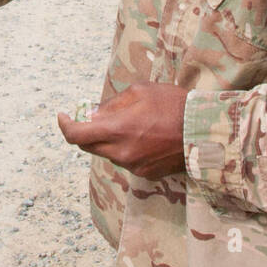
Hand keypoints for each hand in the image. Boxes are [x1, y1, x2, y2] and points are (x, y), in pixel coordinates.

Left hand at [57, 81, 189, 179]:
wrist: (204, 131)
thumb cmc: (173, 104)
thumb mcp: (139, 92)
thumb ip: (111, 104)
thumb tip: (92, 114)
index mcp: (117, 130)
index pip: (77, 135)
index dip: (64, 126)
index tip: (62, 116)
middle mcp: (121, 153)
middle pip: (89, 146)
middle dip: (86, 131)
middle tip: (95, 116)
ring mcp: (133, 166)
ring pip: (108, 153)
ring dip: (110, 140)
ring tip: (132, 124)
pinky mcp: (146, 174)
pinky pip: (126, 161)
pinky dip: (126, 149)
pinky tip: (145, 137)